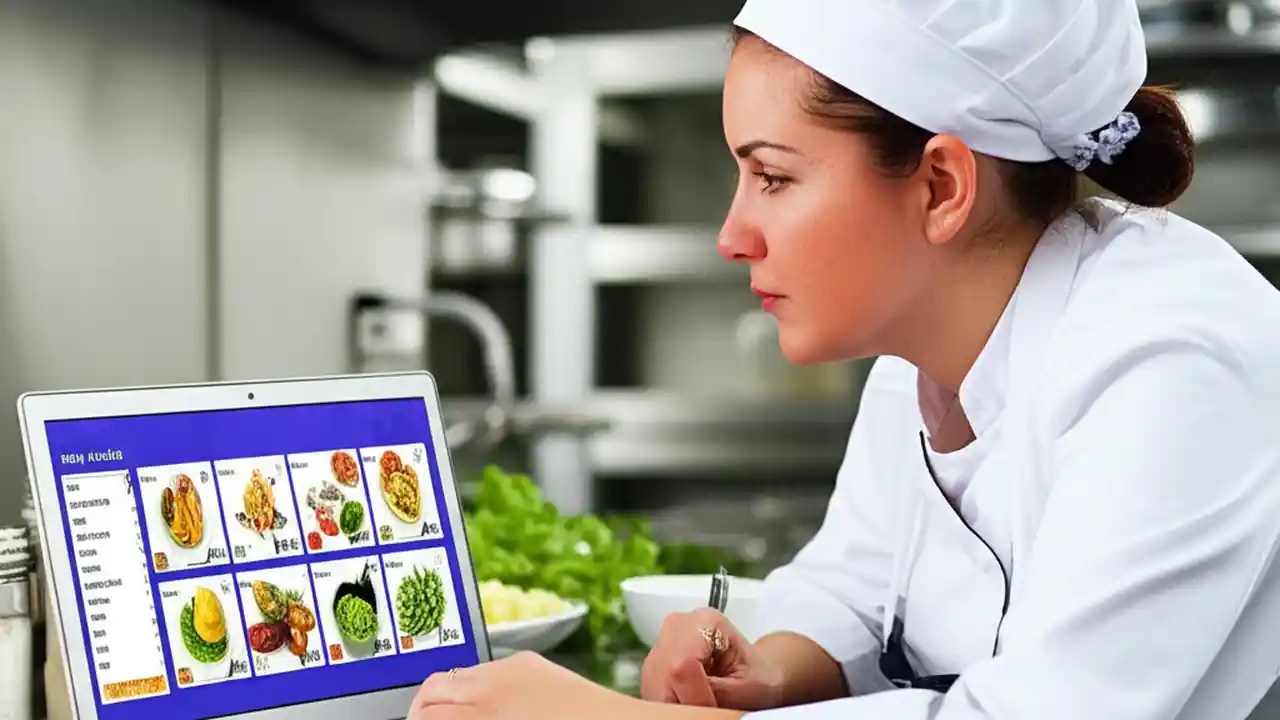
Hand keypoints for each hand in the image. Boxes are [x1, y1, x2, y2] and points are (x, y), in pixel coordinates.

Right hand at [409, 652, 635, 719]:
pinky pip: (486, 669)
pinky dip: (476, 686)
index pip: (426, 713)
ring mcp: (512, 666)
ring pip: (456, 674)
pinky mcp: (529, 660)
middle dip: (424, 710)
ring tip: (456, 717)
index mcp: (487, 710)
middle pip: (431, 689)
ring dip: (448, 697)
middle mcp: (495, 683)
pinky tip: (488, 707)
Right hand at [641, 608, 785, 710]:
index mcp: (705, 622)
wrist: (754, 673)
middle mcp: (677, 626)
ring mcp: (662, 643)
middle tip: (709, 708)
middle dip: (682, 702)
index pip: (682, 664)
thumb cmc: (757, 677)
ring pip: (654, 685)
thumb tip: (691, 708)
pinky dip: (668, 703)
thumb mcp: (746, 688)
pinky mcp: (653, 664)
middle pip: (663, 674)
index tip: (713, 708)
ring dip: (674, 704)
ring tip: (703, 702)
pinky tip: (689, 700)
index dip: (694, 695)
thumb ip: (716, 693)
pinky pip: (652, 690)